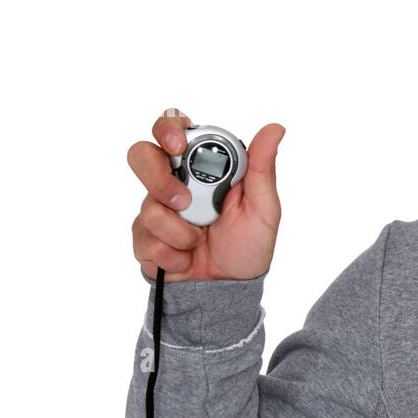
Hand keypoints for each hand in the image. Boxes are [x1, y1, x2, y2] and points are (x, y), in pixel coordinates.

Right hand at [127, 107, 284, 281]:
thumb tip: (275, 129)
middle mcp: (174, 181)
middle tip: (182, 202)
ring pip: (148, 206)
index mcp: (203, 166)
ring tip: (199, 241)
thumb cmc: (248, 245)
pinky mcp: (143, 235)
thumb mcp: (263, 208)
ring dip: (180, 231)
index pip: (174, 128)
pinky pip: (147, 238)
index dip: (168, 129)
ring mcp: (155, 207)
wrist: (228, 289)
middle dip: (157, 179)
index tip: (177, 146)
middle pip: (142, 155)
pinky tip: (186, 258)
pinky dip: (173, 253)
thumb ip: (261, 167)